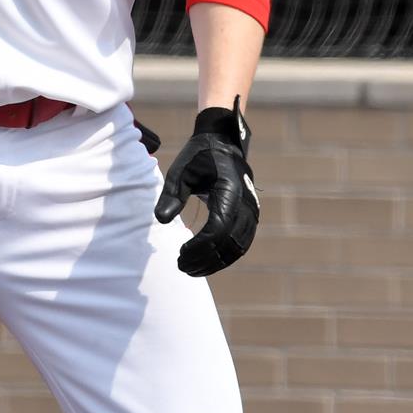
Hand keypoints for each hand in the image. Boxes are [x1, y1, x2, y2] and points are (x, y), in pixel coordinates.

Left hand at [154, 97, 259, 276]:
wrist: (223, 143)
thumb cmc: (198, 157)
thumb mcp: (180, 171)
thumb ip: (171, 195)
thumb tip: (160, 220)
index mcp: (229, 191)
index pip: (217, 230)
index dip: (199, 247)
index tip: (180, 254)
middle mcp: (246, 204)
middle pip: (228, 243)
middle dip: (205, 259)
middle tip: (181, 266)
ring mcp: (252, 211)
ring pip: (238, 248)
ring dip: (216, 262)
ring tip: (192, 269)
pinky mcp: (251, 217)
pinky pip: (242, 243)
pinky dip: (225, 256)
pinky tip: (206, 261)